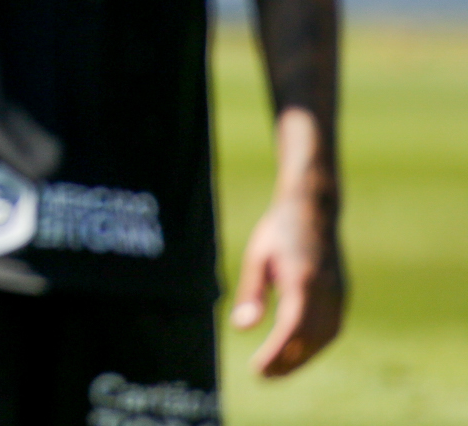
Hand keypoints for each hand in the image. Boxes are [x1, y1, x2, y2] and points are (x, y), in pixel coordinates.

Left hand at [230, 195, 344, 375]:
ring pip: (325, 339)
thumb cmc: (279, 230)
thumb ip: (252, 292)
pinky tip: (297, 352)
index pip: (292, 328)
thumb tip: (242, 328)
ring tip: (277, 370)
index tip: (258, 369)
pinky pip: (332, 329)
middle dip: (288, 363)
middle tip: (263, 376)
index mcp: (303, 280)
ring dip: (303, 358)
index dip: (277, 353)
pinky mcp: (342, 294)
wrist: (314, 209)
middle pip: (310, 340)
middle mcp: (326, 290)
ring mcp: (339, 293)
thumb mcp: (257, 256)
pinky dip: (315, 345)